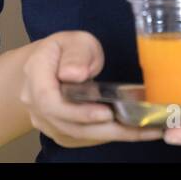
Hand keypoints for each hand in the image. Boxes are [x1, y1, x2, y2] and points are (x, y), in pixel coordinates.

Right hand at [20, 31, 164, 148]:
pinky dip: (109, 135)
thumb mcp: (73, 40)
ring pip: (78, 135)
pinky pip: (84, 138)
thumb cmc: (63, 52)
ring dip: (113, 134)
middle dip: (105, 128)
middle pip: (67, 125)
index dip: (79, 112)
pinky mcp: (60, 133)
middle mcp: (35, 105)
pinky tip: (134, 130)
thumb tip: (74, 74)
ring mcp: (46, 122)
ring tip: (145, 129)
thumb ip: (76, 54)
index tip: (106, 112)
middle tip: (137, 125)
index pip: (51, 101)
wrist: (44, 69)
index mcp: (35, 75)